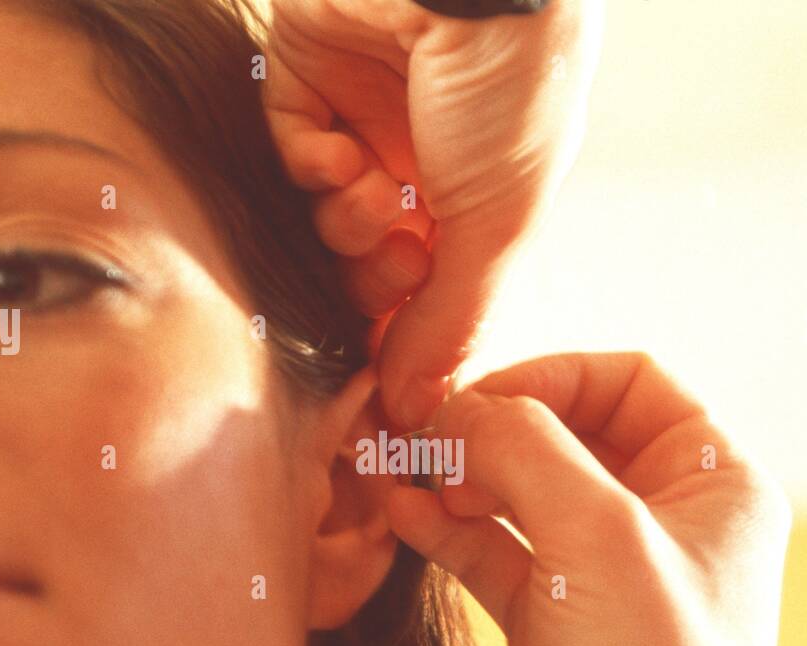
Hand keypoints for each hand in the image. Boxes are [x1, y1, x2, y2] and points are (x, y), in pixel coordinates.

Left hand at [264, 0, 603, 427]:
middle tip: (397, 264)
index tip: (391, 374)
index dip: (407, 326)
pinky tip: (340, 155)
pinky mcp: (310, 74)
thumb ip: (453, 320)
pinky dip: (310, 167)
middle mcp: (423, 158)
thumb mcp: (499, 220)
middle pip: (371, 258)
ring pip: (327, 215)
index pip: (431, 284)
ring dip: (344, 223)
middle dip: (376, 279)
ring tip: (372, 196)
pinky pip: (292, 151)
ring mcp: (365, 115)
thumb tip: (423, 409)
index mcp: (482, 191)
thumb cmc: (514, 81)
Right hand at [385, 352, 806, 645]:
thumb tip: (460, 409)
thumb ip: (525, 448)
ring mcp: (604, 572)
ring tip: (402, 470)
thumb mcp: (599, 533)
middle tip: (427, 439)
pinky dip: (450, 529)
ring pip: (521, 493)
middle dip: (491, 429)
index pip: (627, 382)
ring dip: (460, 477)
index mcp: (711, 478)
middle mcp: (662, 519)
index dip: (549, 377)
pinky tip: (404, 514)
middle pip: (564, 434)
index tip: (480, 402)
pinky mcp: (555, 622)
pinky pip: (496, 553)